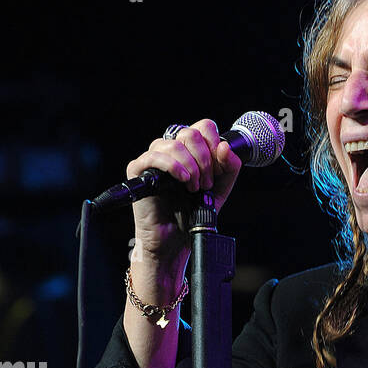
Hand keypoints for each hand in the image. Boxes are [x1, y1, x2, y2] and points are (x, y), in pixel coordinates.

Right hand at [126, 118, 242, 263]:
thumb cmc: (194, 214)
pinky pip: (154, 156)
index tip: (216, 172)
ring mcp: (153, 158)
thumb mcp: (220, 189)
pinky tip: (183, 180)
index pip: (203, 127)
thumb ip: (229, 167)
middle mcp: (170, 150)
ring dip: (190, 166)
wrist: (177, 240)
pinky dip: (173, 166)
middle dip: (204, 160)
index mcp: (189, 150)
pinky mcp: (138, 170)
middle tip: (205, 184)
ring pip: (174, 143)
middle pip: (190, 133)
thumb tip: (224, 146)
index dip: (214, 146)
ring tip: (194, 188)